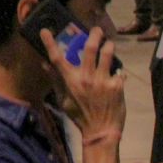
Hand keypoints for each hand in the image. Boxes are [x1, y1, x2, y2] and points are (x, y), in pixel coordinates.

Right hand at [40, 25, 124, 141]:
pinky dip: (118, 72)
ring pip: (107, 54)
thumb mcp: (63, 100)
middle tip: (97, 30)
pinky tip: (118, 75)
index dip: (49, 43)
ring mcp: (102, 81)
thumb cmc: (80, 116)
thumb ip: (56, 80)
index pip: (57, 58)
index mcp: (70, 81)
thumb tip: (44, 64)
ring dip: (109, 46)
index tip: (45, 30)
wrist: (101, 132)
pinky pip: (119, 72)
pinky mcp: (116, 86)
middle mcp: (86, 78)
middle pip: (89, 48)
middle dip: (94, 35)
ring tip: (110, 44)